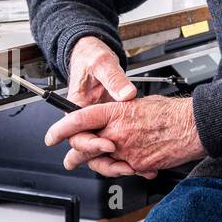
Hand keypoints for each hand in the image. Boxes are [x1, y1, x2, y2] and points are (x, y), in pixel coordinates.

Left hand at [46, 96, 204, 178]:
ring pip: (102, 163)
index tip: (52, 136)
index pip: (79, 120)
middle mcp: (117, 133)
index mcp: (117, 112)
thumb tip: (116, 117)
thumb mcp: (143, 103)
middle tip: (71, 159)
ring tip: (107, 164)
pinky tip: (136, 163)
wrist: (194, 126)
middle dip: (76, 155)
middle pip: (85, 147)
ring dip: (100, 165)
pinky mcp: (137, 165)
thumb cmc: (173, 112)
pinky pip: (125, 170)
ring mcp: (126, 151)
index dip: (61, 129)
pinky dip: (129, 168)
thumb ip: (123, 113)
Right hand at [59, 36, 139, 172]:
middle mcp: (87, 118)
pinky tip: (144, 160)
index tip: (107, 146)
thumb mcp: (103, 64)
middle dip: (105, 161)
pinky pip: (117, 143)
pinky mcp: (112, 124)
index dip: (90, 144)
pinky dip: (129, 153)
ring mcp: (100, 122)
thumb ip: (114, 80)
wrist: (95, 54)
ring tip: (136, 168)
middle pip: (89, 149)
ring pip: (103, 151)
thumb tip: (126, 94)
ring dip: (117, 162)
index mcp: (77, 106)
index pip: (77, 134)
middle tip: (125, 165)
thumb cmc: (92, 58)